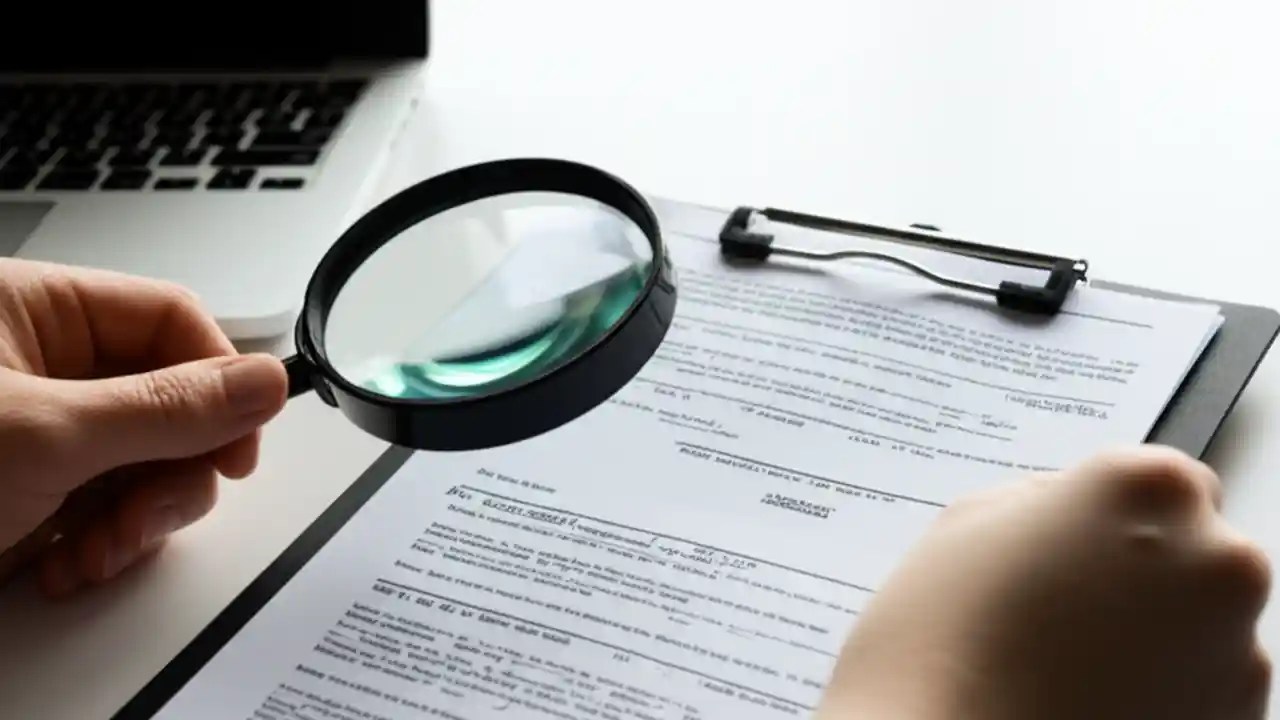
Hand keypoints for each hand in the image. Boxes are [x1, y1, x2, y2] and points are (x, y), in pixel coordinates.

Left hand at [0, 258, 286, 597]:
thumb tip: (262, 384)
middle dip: (170, 476)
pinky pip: (107, 510)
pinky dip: (99, 548)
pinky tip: (62, 566)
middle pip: (172, 406)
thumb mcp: (42, 435)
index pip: (171, 320)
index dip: (219, 381)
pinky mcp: (29, 492)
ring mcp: (39, 433)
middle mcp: (42, 365)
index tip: (236, 444)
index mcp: (35, 311)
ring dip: (135, 524)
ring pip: (147, 467)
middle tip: (150, 512)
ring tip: (94, 553)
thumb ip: (164, 410)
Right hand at [817, 445, 1270, 719]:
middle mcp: (1215, 560)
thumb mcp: (966, 522)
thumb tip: (1075, 512)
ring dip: (1158, 632)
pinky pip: (1207, 687)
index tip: (1077, 547)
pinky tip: (1089, 698)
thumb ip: (1043, 498)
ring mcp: (1239, 650)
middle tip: (1065, 605)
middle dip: (1146, 570)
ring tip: (1069, 662)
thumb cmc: (939, 642)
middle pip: (1200, 547)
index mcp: (1148, 490)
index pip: (1171, 479)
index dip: (1118, 516)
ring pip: (1206, 621)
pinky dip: (1165, 690)